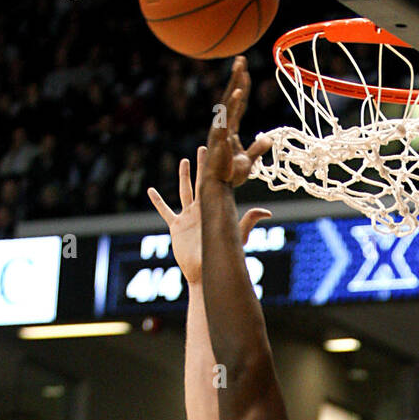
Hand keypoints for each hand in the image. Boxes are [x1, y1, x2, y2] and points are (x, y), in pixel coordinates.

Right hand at [149, 146, 271, 283]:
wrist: (204, 271)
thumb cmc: (220, 255)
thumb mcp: (235, 235)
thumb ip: (249, 221)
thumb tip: (267, 212)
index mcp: (215, 208)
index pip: (215, 183)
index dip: (216, 168)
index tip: (218, 152)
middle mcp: (202, 210)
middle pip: (201, 181)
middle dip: (201, 165)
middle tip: (203, 148)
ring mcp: (189, 217)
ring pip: (184, 191)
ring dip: (183, 176)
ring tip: (183, 161)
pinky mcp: (176, 227)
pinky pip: (165, 211)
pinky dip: (158, 201)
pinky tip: (150, 191)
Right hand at [204, 56, 271, 188]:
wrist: (219, 186)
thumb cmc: (229, 175)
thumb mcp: (248, 161)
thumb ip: (258, 148)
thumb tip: (269, 139)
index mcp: (229, 128)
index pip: (237, 104)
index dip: (241, 88)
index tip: (245, 72)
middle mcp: (223, 124)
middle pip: (231, 96)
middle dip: (236, 77)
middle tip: (241, 59)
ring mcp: (221, 129)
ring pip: (229, 102)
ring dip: (235, 84)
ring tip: (240, 68)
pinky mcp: (220, 136)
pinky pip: (228, 117)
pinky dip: (233, 105)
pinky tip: (238, 92)